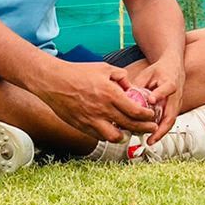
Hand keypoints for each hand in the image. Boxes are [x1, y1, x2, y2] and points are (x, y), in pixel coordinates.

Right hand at [39, 60, 157, 143]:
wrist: (53, 81)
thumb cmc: (78, 72)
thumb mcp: (104, 68)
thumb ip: (121, 76)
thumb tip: (131, 87)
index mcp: (110, 94)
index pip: (136, 111)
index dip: (147, 116)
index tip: (151, 115)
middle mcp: (102, 109)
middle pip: (130, 126)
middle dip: (144, 128)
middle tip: (150, 128)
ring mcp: (91, 120)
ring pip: (115, 137)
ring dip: (126, 136)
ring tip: (131, 132)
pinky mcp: (81, 126)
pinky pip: (99, 136)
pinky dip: (109, 135)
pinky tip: (113, 130)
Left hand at [134, 58, 184, 146]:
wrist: (173, 68)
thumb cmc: (159, 71)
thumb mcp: (147, 74)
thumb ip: (138, 85)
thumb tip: (124, 97)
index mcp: (170, 82)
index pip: (167, 88)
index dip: (159, 94)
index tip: (151, 99)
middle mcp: (176, 96)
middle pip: (171, 114)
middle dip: (161, 128)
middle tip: (151, 138)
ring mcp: (176, 104)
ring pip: (170, 121)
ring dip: (160, 132)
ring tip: (150, 140)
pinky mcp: (174, 110)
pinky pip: (167, 121)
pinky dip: (160, 130)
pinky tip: (150, 136)